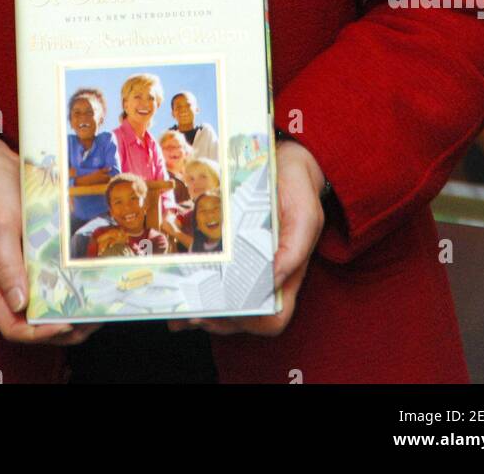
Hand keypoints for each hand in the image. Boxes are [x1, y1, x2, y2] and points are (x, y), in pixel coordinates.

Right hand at [0, 135, 101, 345]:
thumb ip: (5, 266)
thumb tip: (20, 304)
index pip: (11, 326)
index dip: (38, 334)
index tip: (63, 325)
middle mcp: (7, 282)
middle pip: (33, 324)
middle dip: (63, 329)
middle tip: (92, 321)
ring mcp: (23, 270)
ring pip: (47, 307)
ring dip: (72, 314)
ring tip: (98, 311)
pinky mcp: (37, 256)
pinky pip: (55, 282)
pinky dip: (73, 290)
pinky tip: (92, 286)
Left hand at [167, 139, 326, 337]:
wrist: (286, 164)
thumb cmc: (297, 191)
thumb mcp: (305, 216)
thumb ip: (294, 251)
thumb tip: (272, 281)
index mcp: (287, 274)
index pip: (273, 317)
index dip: (252, 320)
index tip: (228, 307)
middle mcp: (266, 277)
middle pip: (244, 317)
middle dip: (218, 319)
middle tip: (194, 311)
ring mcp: (247, 268)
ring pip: (226, 306)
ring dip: (203, 313)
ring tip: (180, 309)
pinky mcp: (232, 254)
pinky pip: (214, 281)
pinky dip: (195, 294)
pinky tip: (178, 295)